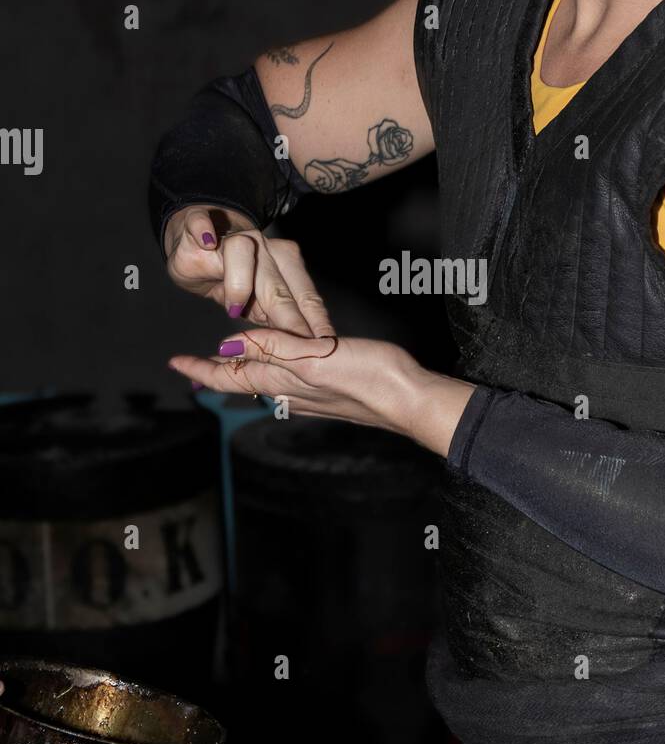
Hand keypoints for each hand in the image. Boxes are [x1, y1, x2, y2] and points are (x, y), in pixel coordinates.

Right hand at [163, 205, 333, 335]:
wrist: (196, 242)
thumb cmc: (233, 278)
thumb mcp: (257, 304)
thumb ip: (277, 320)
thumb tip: (304, 350)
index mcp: (288, 264)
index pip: (305, 297)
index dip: (314, 324)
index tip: (324, 349)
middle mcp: (265, 247)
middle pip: (276, 285)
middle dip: (287, 318)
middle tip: (293, 347)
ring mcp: (232, 235)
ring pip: (242, 251)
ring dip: (240, 283)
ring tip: (233, 310)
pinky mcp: (199, 226)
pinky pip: (201, 224)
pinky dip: (203, 230)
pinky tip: (206, 241)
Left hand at [167, 329, 476, 453]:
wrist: (410, 400)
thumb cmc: (370, 378)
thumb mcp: (315, 356)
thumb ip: (272, 347)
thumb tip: (227, 344)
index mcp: (284, 380)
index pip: (230, 377)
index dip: (201, 368)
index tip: (176, 363)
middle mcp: (292, 391)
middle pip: (243, 380)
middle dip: (218, 371)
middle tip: (195, 364)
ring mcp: (312, 393)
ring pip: (266, 380)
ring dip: (243, 370)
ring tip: (229, 361)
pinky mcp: (331, 389)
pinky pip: (289, 378)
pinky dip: (273, 367)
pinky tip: (282, 365)